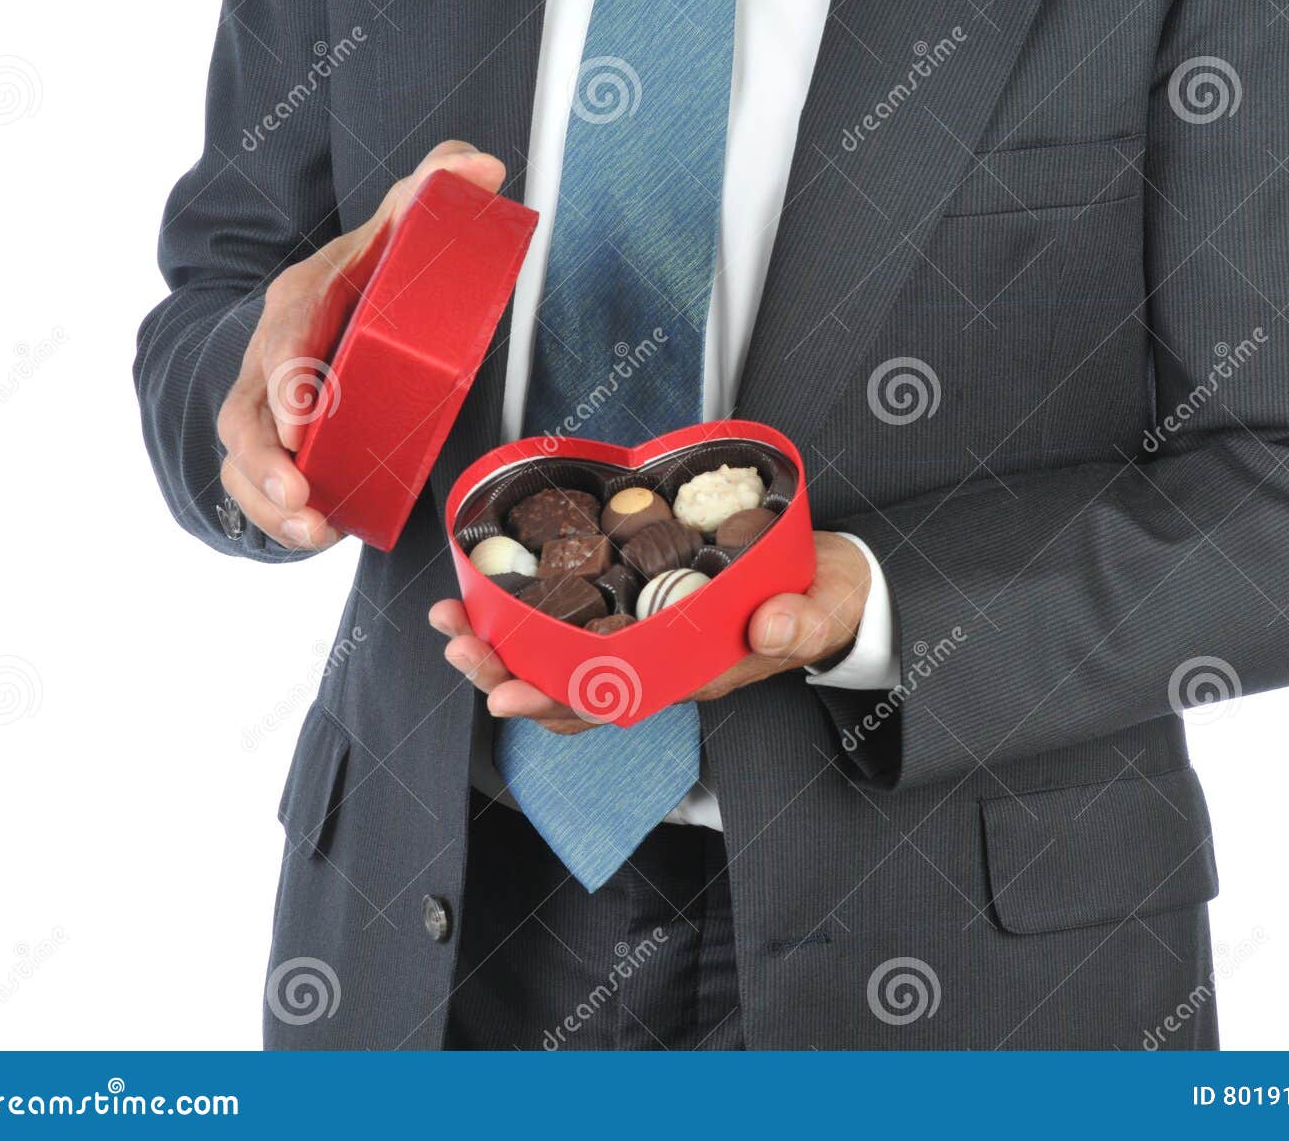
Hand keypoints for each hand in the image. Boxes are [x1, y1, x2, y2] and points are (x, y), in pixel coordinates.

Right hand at [216, 140, 506, 549]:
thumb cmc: (373, 269)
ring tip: (314, 533)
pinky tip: (320, 538)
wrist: (335, 300)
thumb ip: (434, 188)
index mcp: (302, 299)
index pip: (284, 334)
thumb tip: (484, 167)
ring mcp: (265, 404)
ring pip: (245, 457)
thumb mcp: (398, 225)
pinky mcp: (277, 444)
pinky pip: (258, 486)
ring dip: (270, 501)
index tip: (301, 414)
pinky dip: (280, 519)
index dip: (286, 376)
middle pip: (247, 411)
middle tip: (301, 494)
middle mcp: (270, 355)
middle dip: (266, 457)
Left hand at [429, 531, 870, 734]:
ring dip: (502, 641)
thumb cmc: (824, 602)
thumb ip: (799, 623)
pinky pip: (575, 616)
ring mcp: (643, 636)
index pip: (611, 702)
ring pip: (558, 654)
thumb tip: (765, 629)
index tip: (507, 693)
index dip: (554, 702)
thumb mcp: (822, 611)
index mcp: (689, 674)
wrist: (834, 585)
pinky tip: (495, 591)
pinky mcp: (640, 602)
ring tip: (453, 618)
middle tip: (457, 644)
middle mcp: (655, 663)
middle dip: (504, 670)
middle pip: (566, 685)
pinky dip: (530, 606)